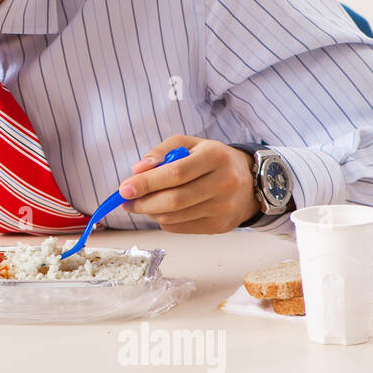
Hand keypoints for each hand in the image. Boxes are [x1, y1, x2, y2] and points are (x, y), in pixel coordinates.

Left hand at [117, 135, 260, 233]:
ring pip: (174, 217)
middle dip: (143, 202)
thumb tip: (137, 170)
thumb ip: (160, 152)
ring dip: (150, 212)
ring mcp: (223, 208)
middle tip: (126, 201)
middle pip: (174, 200)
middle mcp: (224, 183)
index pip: (176, 173)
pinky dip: (164, 220)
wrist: (249, 182)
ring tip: (141, 204)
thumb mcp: (189, 144)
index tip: (124, 188)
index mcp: (216, 156)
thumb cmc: (211, 160)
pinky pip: (179, 227)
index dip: (147, 183)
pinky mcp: (218, 226)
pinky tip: (162, 210)